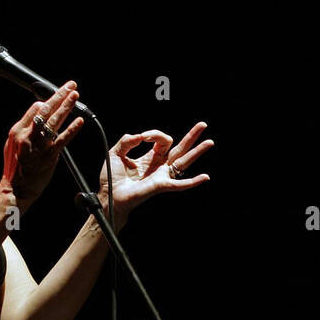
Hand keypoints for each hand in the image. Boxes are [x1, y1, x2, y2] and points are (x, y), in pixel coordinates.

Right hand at [2, 81, 83, 202]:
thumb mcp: (12, 145)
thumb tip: (37, 113)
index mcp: (17, 131)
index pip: (34, 109)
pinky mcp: (50, 156)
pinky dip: (72, 129)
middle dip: (59, 95)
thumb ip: (24, 129)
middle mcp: (28, 135)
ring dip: (67, 107)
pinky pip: (63, 139)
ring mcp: (39, 145)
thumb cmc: (15, 168)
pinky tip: (79, 121)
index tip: (58, 94)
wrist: (16, 189)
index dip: (47, 100)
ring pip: (55, 121)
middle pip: (45, 110)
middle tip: (70, 86)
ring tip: (75, 96)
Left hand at [97, 121, 212, 215]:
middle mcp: (159, 165)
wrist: (109, 195)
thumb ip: (127, 141)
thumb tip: (140, 135)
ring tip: (210, 142)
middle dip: (192, 136)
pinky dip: (193, 181)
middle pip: (180, 148)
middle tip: (203, 124)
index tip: (142, 137)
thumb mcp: (116, 153)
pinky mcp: (161, 185)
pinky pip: (180, 184)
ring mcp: (162, 175)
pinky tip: (205, 177)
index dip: (153, 134)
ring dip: (197, 151)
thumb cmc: (112, 178)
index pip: (161, 139)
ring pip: (184, 161)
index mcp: (150, 157)